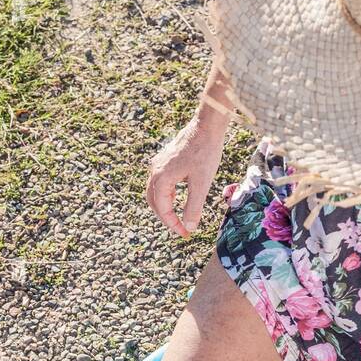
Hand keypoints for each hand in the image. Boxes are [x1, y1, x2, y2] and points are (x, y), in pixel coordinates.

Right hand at [145, 112, 226, 237]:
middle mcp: (156, 171)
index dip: (173, 224)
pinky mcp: (166, 158)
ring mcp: (159, 163)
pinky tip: (177, 196)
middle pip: (153, 201)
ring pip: (155, 191)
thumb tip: (189, 227)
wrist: (207, 126)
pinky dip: (166, 193)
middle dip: (165, 217)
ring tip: (176, 216)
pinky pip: (160, 181)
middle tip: (179, 228)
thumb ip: (194, 208)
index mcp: (161, 178)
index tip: (185, 234)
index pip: (162, 209)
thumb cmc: (205, 152)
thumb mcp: (202, 184)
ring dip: (164, 206)